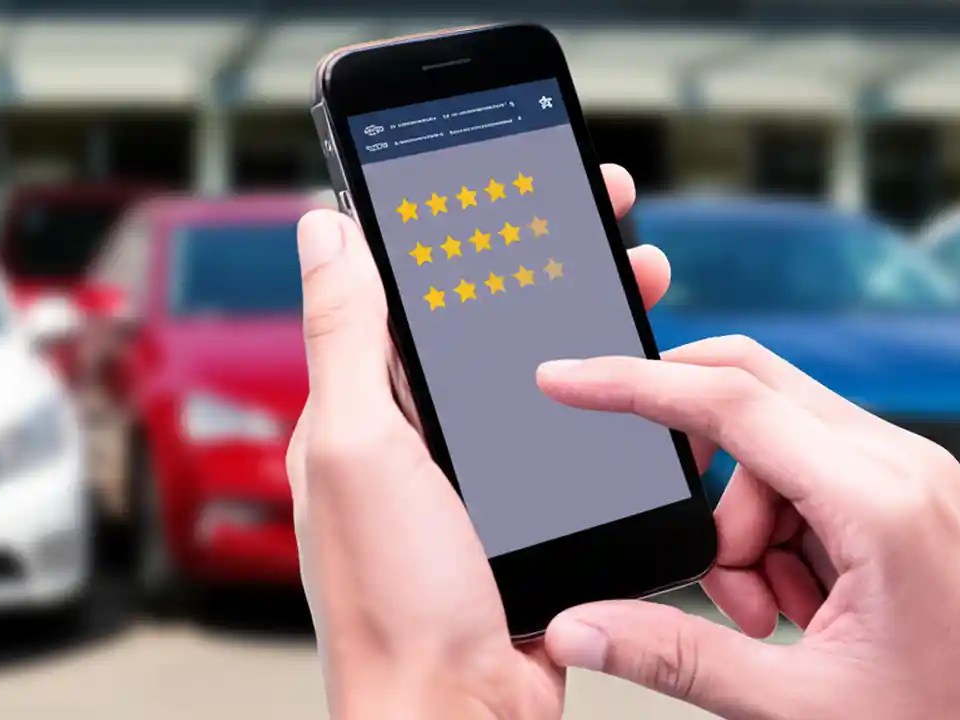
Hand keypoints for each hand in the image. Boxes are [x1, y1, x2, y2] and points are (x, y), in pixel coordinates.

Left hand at [288, 166, 670, 718]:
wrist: (459, 714)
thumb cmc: (395, 600)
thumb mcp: (358, 448)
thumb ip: (345, 338)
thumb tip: (323, 231)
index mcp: (359, 410)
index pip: (404, 291)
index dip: (458, 228)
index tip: (512, 181)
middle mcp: (411, 438)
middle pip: (478, 323)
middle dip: (538, 262)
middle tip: (597, 217)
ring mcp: (469, 477)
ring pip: (528, 374)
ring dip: (580, 320)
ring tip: (636, 279)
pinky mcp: (520, 513)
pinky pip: (560, 436)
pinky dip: (599, 395)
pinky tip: (636, 375)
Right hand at [538, 341, 959, 719]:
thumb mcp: (800, 704)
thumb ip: (676, 656)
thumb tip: (581, 627)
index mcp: (878, 499)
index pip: (727, 400)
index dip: (630, 382)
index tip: (565, 377)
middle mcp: (900, 463)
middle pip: (749, 406)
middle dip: (705, 487)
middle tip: (723, 582)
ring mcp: (912, 475)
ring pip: (776, 452)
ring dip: (751, 532)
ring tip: (781, 621)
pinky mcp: (913, 496)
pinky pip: (814, 480)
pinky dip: (787, 537)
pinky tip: (809, 609)